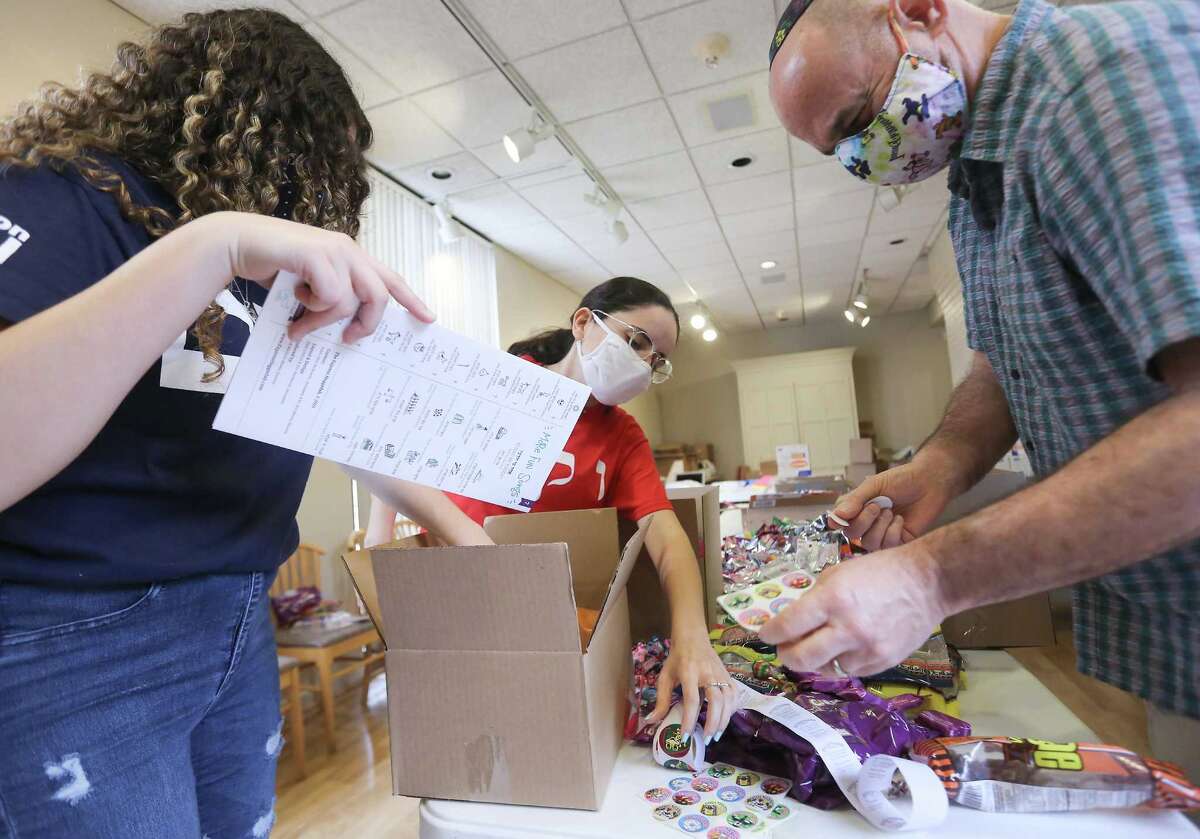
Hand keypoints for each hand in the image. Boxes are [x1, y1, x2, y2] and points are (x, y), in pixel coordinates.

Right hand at [194, 211, 434, 342]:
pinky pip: (330, 296)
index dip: (411, 299)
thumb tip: (345, 330)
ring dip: (322, 319)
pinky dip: (312, 305)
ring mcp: (334, 249)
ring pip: (349, 301)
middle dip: (365, 324)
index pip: (390, 279)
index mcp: (350, 256)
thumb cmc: (272, 266)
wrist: (236, 243)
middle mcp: (348, 250)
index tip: (428, 319)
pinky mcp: (318, 254)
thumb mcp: (309, 287)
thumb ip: (331, 300)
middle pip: (379, 295)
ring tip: (300, 322)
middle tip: (347, 340)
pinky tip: (295, 295)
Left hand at [645, 633, 735, 743]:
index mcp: (689, 672)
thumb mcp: (665, 677)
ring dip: (723, 720)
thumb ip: (660, 700)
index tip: (685, 736)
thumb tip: (651, 722)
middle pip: (716, 701)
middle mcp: (708, 673)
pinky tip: (724, 720)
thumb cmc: (677, 659)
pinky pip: (734, 695)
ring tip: (714, 735)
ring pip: (728, 700)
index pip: (692, 700)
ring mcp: (721, 674)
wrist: (693, 638)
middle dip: (712, 723)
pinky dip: (731, 710)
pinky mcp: (728, 676)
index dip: (689, 720)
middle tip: (705, 740)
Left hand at [758, 542, 946, 676]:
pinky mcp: (883, 662)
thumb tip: (792, 620)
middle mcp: (847, 628)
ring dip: (818, 659)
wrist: (928, 583)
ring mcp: (866, 649)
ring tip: (820, 645)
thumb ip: (815, 598)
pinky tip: (846, 647)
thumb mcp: (839, 573)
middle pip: (800, 659)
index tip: (766, 634)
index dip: (770, 633)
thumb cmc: (880, 571)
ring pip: (825, 668)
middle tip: (785, 649)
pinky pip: (851, 670)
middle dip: (786, 656)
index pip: (787, 626)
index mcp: (832, 599)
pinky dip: (842, 661)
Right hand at [832, 452, 960, 551]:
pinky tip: (901, 520)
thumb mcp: (874, 485)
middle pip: (852, 535)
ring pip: (869, 543)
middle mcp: (867, 524)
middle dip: (863, 521)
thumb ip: (854, 500)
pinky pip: (888, 546)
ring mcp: (882, 534)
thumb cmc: (901, 480)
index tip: (841, 519)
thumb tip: (834, 518)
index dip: (839, 522)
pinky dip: (893, 531)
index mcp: (857, 509)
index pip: (839, 521)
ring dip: (880, 526)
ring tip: (891, 512)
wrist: (929, 482)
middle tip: (877, 506)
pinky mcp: (899, 542)